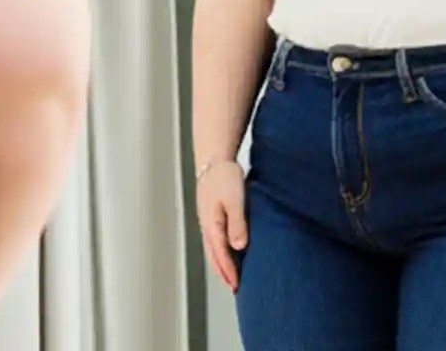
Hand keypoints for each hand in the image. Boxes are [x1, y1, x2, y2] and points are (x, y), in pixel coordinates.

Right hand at [195, 160, 247, 291]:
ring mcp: (207, 219)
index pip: (220, 254)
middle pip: (213, 255)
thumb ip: (237, 224)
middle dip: (222, 272)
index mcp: (212, 223)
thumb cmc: (225, 176)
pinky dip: (219, 250)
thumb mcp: (235, 200)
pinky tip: (227, 250)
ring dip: (220, 263)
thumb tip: (239, 246)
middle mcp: (207, 224)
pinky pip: (214, 238)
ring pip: (212, 248)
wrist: (214, 158)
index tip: (236, 285)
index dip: (229, 271)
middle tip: (233, 287)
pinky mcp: (210, 213)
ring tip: (229, 275)